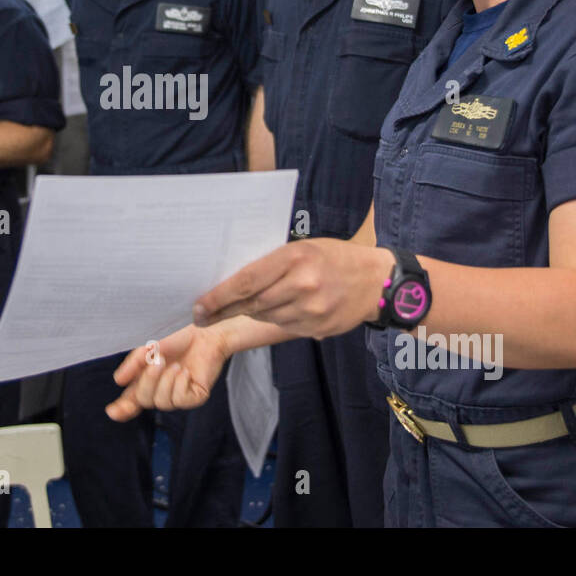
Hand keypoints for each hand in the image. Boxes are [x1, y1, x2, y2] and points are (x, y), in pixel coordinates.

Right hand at [105, 325, 228, 420]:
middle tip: (158, 360)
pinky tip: (185, 372)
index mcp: (147, 381)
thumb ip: (134, 364)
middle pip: (144, 400)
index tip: (112, 411)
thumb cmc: (177, 339)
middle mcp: (161, 391)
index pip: (131, 400)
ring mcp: (178, 396)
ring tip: (176, 364)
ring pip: (162, 402)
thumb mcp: (149, 349)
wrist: (204, 332)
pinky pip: (180, 400)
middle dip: (148, 381)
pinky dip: (180, 384)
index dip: (121, 408)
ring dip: (166, 380)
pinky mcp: (195, 397)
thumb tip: (118, 381)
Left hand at [193, 239, 392, 338]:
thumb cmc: (334, 257)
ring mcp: (312, 310)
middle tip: (204, 315)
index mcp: (295, 258)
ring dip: (250, 313)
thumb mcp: (303, 248)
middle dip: (224, 310)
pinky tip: (275, 309)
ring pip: (265, 317)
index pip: (246, 281)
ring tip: (242, 307)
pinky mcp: (318, 328)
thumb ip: (272, 263)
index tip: (198, 307)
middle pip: (252, 303)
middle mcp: (303, 285)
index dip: (218, 297)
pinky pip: (283, 326)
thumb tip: (233, 280)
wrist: (378, 281)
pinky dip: (273, 319)